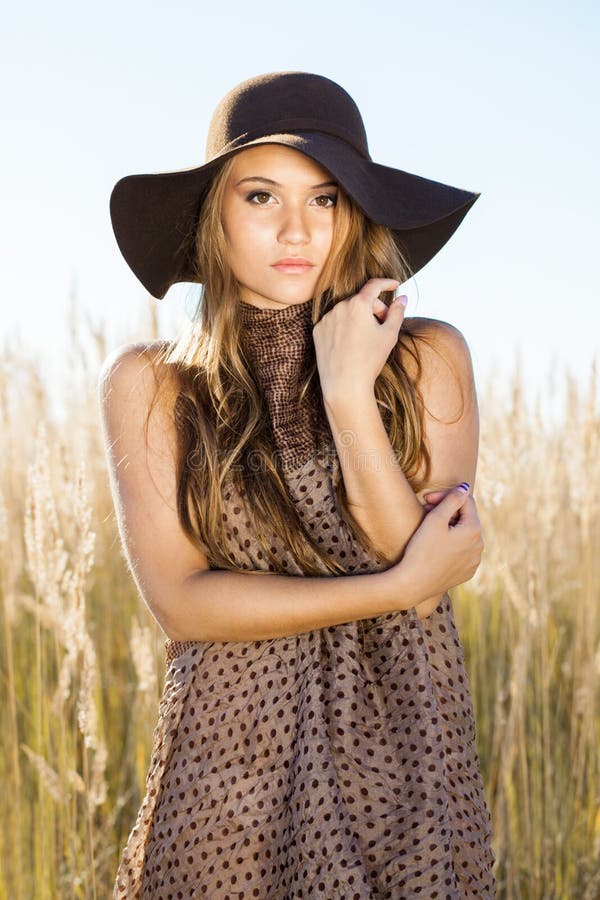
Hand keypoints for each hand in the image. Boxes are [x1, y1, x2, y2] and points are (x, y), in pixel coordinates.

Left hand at [313, 278, 406, 399]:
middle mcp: (339, 306)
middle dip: (375, 309)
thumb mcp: (389, 335)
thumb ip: (397, 312)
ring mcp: (326, 319)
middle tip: (384, 325)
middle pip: (361, 300)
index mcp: (358, 304)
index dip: (387, 283)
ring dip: (359, 318)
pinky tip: (350, 345)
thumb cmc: (369, 360)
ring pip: (347, 311)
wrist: (344, 385)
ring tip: (366, 339)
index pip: (374, 285)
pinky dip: (344, 327)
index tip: (395, 285)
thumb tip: (402, 298)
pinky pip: (335, 322)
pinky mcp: (318, 331)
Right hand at [381, 486, 483, 609]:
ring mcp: (474, 561)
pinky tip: (435, 547)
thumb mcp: (435, 519)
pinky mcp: (466, 573)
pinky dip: (452, 545)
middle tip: (425, 512)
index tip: (427, 500)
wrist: (413, 584)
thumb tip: (465, 488)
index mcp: (474, 530)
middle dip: (447, 512)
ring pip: (464, 535)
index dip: (445, 496)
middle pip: (466, 518)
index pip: (465, 501)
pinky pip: (462, 552)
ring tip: (429, 529)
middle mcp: (479, 546)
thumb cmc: (421, 549)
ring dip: (450, 528)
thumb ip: (452, 499)